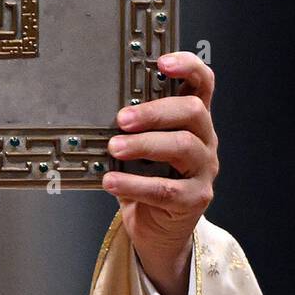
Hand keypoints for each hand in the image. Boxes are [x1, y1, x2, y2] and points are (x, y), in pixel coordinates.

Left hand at [102, 51, 218, 294]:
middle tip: (122, 118)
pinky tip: (111, 181)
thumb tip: (89, 111)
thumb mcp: (137, 152)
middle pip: (193, 111)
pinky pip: (166, 188)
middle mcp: (204, 141)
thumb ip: (129, 130)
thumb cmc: (144, 183)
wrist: (157, 232)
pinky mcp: (194, 200)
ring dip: (145, 144)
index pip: (203, 83)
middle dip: (155, 111)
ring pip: (182, 146)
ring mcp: (204, 171)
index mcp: (193, 121)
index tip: (161, 61)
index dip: (187, 66)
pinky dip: (135, 184)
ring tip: (114, 148)